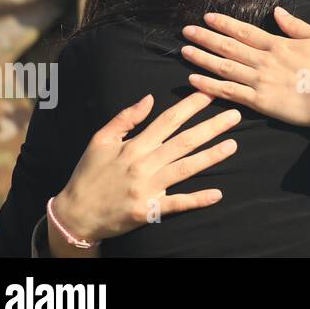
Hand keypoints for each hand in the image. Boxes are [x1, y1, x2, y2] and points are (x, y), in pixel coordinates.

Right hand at [50, 92, 239, 254]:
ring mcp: (147, 188)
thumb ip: (125, 118)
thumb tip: (149, 97)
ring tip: (233, 145)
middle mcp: (143, 165)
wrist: (73, 215)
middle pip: (183, 141)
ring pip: (184, 168)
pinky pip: (176, 204)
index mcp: (134, 146)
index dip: (190, 106)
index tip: (211, 93)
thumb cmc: (88, 175)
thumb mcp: (100, 141)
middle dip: (211, 127)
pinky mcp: (147, 211)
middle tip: (236, 115)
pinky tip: (217, 194)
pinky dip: (197, 200)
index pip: (168, 120)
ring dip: (210, 157)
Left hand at [182, 7, 309, 135]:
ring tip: (185, 51)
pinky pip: (229, 93)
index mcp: (279, 45)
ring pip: (224, 68)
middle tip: (187, 31)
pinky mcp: (260, 103)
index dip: (224, 24)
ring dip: (202, 59)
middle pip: (228, 47)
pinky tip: (194, 80)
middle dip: (206, 37)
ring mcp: (260, 82)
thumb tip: (278, 12)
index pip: (245, 32)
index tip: (207, 18)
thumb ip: (296, 26)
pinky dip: (210, 86)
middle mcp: (265, 61)